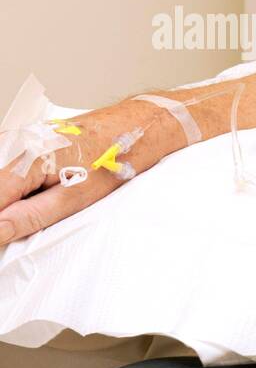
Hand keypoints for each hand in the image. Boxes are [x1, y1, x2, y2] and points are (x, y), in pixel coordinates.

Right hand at [0, 98, 186, 248]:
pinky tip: (44, 187)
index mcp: (27, 159)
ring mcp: (18, 140)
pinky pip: (10, 171)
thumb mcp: (74, 198)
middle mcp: (16, 144)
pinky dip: (21, 187)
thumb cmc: (111, 160)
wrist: (132, 130)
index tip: (7, 237)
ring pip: (3, 182)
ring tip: (48, 199)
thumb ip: (30, 216)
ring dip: (13, 199)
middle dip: (7, 211)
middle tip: (39, 215)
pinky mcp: (24, 142)